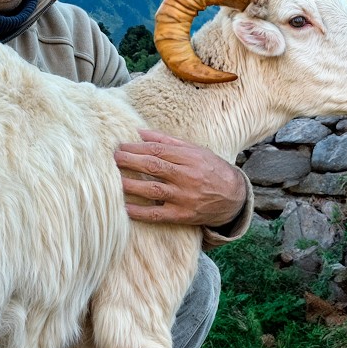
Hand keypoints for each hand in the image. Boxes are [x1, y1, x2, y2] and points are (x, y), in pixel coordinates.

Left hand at [114, 129, 245, 225]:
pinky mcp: (183, 215)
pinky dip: (140, 212)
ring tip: (112, 180)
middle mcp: (186, 176)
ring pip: (152, 190)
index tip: (119, 146)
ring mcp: (184, 197)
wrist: (234, 197)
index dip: (136, 147)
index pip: (157, 150)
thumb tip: (140, 132)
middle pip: (153, 166)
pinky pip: (157, 214)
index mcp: (188, 158)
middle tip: (112, 158)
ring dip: (130, 185)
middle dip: (129, 161)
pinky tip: (124, 208)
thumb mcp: (195, 150)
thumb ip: (167, 141)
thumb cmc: (211, 169)